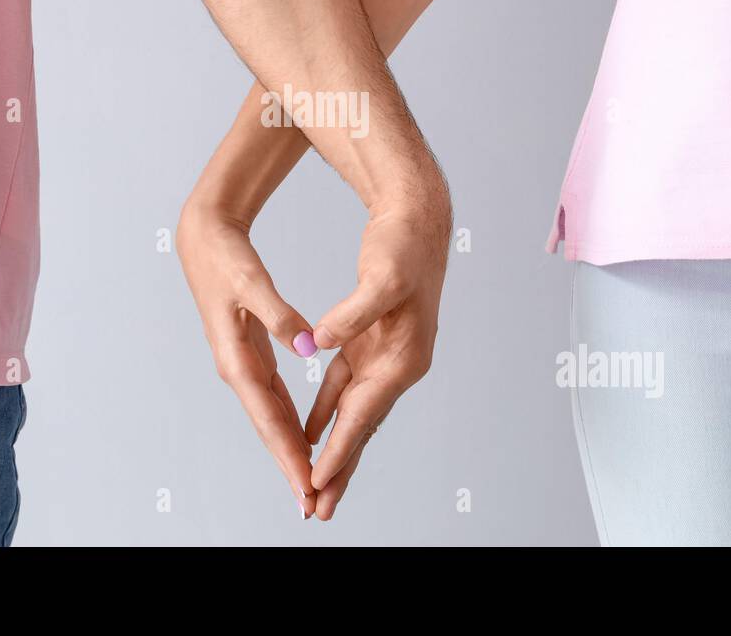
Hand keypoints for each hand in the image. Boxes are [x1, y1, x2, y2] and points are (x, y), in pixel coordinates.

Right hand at [176, 201, 317, 518]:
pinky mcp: (249, 353)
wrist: (204, 237)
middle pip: (268, 426)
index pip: (268, 416)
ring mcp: (242, 363)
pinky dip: (287, 421)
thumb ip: (280, 314)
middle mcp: (237, 368)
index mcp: (236, 358)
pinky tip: (302, 438)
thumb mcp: (253, 281)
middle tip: (311, 503)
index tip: (306, 483)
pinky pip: (272, 397)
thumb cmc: (225, 257)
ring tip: (309, 482)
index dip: (288, 453)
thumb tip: (305, 347)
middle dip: (289, 465)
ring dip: (289, 449)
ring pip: (270, 415)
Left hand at [304, 199, 447, 518]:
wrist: (419, 220)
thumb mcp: (381, 276)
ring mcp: (384, 357)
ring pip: (352, 414)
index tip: (316, 483)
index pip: (363, 415)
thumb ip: (352, 312)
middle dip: (338, 470)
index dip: (338, 450)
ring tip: (315, 488)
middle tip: (316, 511)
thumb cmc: (404, 246)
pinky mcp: (369, 344)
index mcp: (404, 357)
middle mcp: (398, 365)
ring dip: (333, 449)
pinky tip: (311, 433)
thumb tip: (322, 340)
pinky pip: (343, 388)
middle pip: (361, 428)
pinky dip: (327, 412)